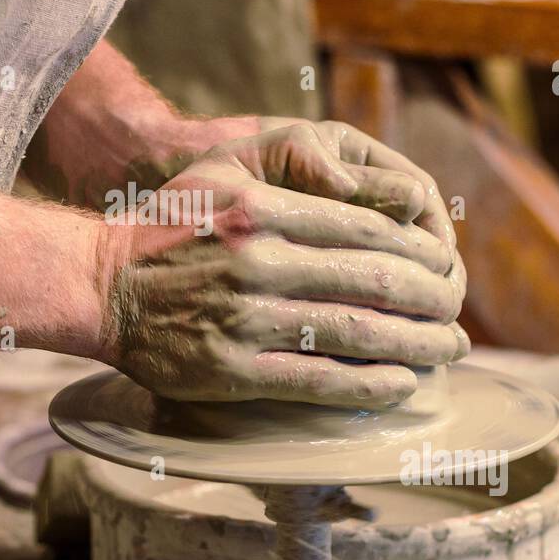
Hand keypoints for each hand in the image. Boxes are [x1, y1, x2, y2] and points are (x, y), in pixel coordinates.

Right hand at [96, 123, 467, 406]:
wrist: (101, 283)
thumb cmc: (168, 225)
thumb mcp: (225, 173)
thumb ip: (294, 173)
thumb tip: (371, 189)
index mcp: (264, 211)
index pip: (367, 231)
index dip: (419, 252)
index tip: (444, 267)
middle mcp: (260, 262)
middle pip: (374, 282)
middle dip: (432, 301)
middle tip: (457, 313)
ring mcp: (247, 320)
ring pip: (356, 334)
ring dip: (416, 346)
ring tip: (448, 350)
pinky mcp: (232, 370)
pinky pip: (317, 382)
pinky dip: (368, 386)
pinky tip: (401, 386)